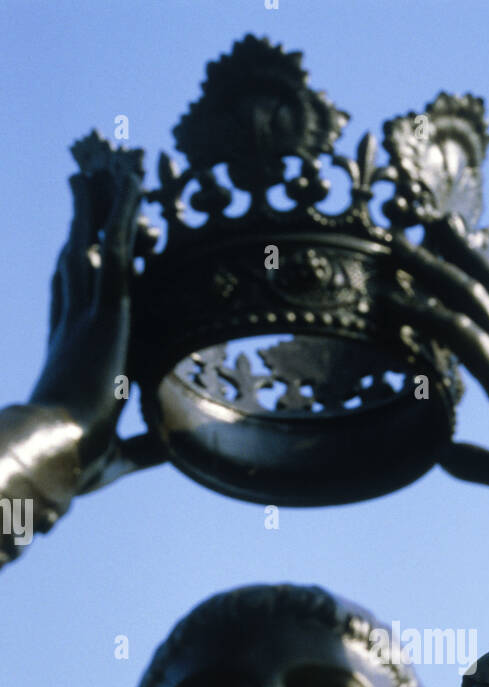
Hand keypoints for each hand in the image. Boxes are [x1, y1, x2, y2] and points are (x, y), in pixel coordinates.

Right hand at [29, 166, 142, 480]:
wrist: (58, 455)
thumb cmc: (77, 464)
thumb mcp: (121, 455)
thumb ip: (146, 448)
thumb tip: (170, 449)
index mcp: (73, 355)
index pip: (72, 299)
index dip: (76, 267)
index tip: (78, 242)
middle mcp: (74, 325)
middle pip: (79, 257)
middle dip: (83, 218)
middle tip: (85, 180)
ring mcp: (87, 313)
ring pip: (95, 242)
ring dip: (102, 201)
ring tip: (106, 161)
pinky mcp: (106, 311)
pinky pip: (119, 249)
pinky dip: (124, 213)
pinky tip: (130, 179)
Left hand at [385, 217, 488, 512]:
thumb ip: (478, 462)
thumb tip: (441, 456)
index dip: (471, 276)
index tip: (446, 248)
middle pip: (481, 289)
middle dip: (450, 253)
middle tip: (421, 219)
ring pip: (467, 300)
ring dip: (429, 269)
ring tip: (395, 240)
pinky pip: (463, 337)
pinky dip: (427, 314)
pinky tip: (396, 299)